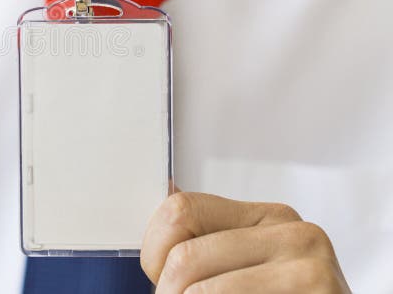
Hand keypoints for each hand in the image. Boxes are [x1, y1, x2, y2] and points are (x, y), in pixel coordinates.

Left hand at [140, 192, 349, 292]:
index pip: (180, 209)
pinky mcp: (317, 292)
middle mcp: (293, 232)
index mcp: (268, 217)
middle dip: (169, 291)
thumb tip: (167, 188)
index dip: (155, 251)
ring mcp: (308, 266)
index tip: (160, 277)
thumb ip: (210, 235)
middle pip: (185, 256)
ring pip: (201, 290)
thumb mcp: (248, 264)